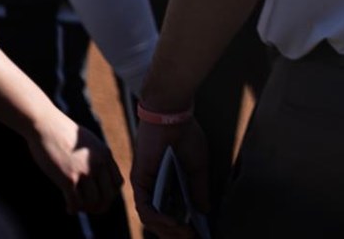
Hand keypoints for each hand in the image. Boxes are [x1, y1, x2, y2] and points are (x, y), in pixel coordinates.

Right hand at [25, 112, 121, 214]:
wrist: (47, 126)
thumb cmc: (64, 133)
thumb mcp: (89, 142)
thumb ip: (96, 156)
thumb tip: (96, 171)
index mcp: (105, 155)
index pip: (117, 183)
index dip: (110, 194)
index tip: (100, 198)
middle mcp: (99, 164)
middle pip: (108, 195)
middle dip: (100, 205)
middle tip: (90, 208)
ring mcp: (84, 172)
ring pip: (93, 201)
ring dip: (86, 208)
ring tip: (78, 207)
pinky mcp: (68, 178)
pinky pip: (76, 202)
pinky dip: (74, 209)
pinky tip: (69, 209)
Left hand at [131, 109, 210, 237]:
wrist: (172, 116)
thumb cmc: (186, 135)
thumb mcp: (198, 167)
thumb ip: (199, 189)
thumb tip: (204, 210)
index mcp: (170, 183)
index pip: (174, 212)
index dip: (184, 226)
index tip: (198, 234)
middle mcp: (156, 187)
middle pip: (162, 219)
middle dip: (176, 233)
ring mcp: (146, 186)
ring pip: (152, 218)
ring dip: (168, 229)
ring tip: (185, 234)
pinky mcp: (140, 181)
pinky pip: (145, 207)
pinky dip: (158, 218)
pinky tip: (173, 223)